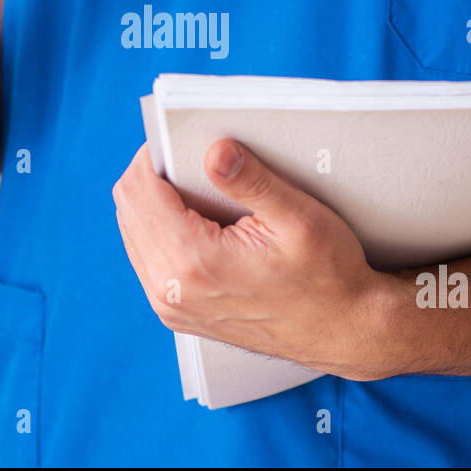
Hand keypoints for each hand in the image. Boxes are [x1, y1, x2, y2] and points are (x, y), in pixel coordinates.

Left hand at [112, 139, 400, 379]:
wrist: (343, 331)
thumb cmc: (329, 276)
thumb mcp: (299, 219)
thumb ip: (252, 182)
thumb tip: (214, 150)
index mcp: (193, 261)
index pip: (140, 189)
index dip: (153, 155)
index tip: (178, 140)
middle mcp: (171, 289)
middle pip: (127, 207)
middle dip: (150, 175)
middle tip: (188, 159)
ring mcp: (171, 306)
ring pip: (131, 232)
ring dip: (152, 203)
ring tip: (194, 189)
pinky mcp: (177, 313)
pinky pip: (146, 258)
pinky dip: (159, 231)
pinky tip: (194, 222)